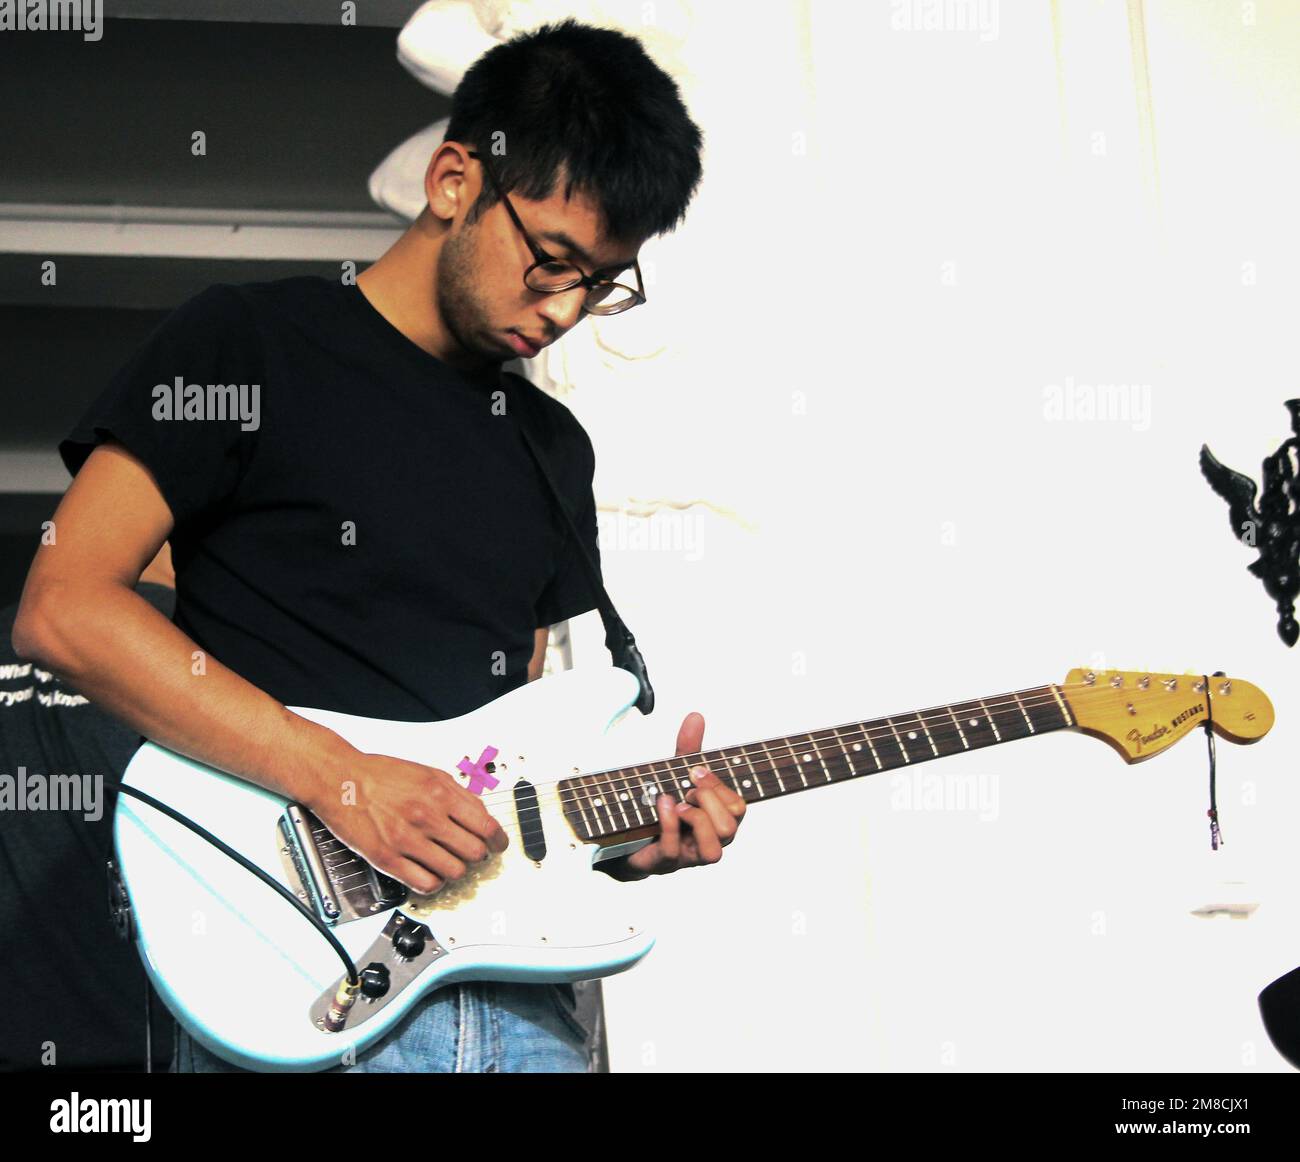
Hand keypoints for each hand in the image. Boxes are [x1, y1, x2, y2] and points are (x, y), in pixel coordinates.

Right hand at [307, 750, 508, 893]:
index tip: (498, 845)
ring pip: (454, 871)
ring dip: (456, 870)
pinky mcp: (388, 859)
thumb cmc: (380, 774)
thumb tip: (481, 815)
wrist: (340, 778)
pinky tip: (430, 874)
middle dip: (478, 855)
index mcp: (440, 793)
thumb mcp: (428, 773)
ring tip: (449, 863)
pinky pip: (425, 884)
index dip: (498, 841)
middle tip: (472, 854)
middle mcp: (427, 816)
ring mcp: (407, 839)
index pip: (486, 826)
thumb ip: (457, 794)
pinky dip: (434, 883)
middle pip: (474, 852)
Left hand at [620, 711, 746, 878]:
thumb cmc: (658, 805)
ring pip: (713, 852)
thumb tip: (696, 715)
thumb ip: (688, 748)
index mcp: (717, 818)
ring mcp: (687, 856)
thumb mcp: (674, 772)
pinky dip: (668, 824)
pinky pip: (673, 850)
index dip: (720, 786)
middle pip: (730, 828)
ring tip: (678, 802)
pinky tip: (662, 804)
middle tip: (688, 788)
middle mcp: (708, 840)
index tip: (696, 770)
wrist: (622, 835)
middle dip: (710, 801)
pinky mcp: (663, 863)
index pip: (738, 806)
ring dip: (696, 820)